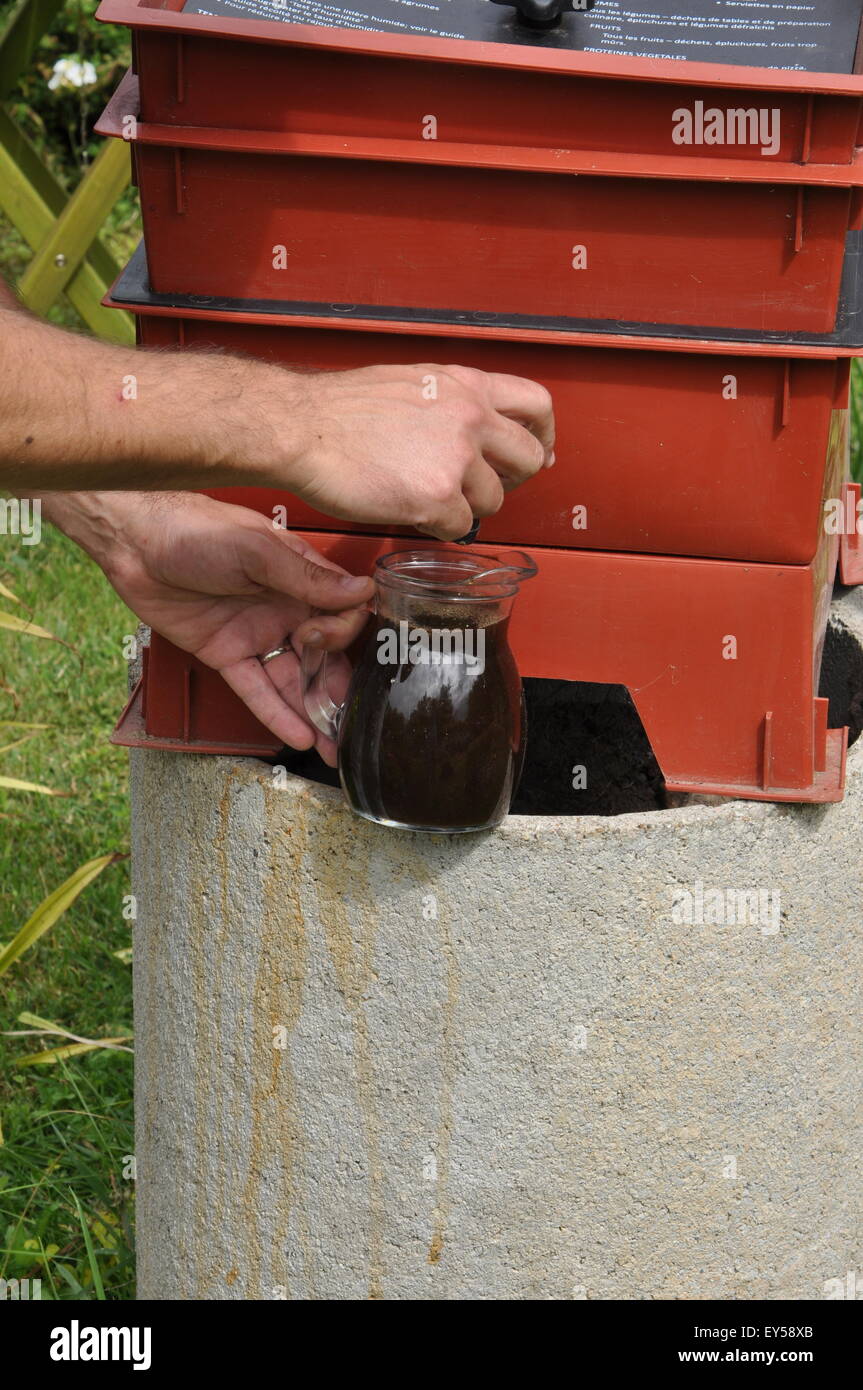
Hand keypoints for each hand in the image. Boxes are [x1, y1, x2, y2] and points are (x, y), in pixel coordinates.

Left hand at [43, 491, 373, 763]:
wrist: (136, 543)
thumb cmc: (198, 530)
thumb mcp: (259, 550)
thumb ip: (310, 577)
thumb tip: (364, 590)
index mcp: (300, 579)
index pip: (340, 616)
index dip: (342, 633)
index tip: (329, 638)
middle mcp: (284, 610)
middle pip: (322, 658)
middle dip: (338, 693)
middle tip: (354, 725)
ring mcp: (256, 635)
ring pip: (292, 682)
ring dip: (313, 714)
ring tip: (334, 747)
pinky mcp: (226, 655)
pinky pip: (255, 690)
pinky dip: (275, 714)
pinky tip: (298, 737)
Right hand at [267, 362, 554, 539]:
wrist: (303, 428)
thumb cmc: (342, 409)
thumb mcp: (414, 383)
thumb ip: (455, 402)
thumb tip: (484, 429)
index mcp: (466, 385)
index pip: (537, 405)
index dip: (543, 436)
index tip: (538, 453)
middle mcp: (470, 418)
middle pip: (528, 460)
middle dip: (511, 481)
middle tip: (484, 488)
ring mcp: (456, 460)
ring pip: (492, 502)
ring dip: (465, 508)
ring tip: (428, 497)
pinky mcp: (436, 498)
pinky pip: (459, 528)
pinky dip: (437, 528)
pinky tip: (411, 511)